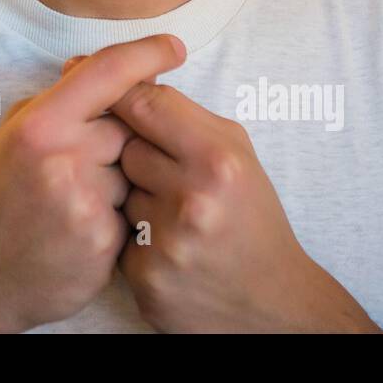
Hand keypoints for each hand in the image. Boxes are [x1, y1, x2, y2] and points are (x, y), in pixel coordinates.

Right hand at [0, 34, 184, 331]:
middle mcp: (63, 159)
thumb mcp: (12, 136)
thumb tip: (118, 75)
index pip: (107, 71)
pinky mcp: (104, 243)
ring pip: (133, 171)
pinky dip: (113, 218)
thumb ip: (60, 103)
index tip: (173, 47)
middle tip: (74, 167)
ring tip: (71, 203)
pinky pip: (131, 211)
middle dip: (112, 142)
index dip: (147, 54)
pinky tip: (78, 230)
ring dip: (115, 183)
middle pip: (126, 126)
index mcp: (38, 124)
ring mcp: (86, 203)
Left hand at [111, 74, 380, 332]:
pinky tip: (168, 246)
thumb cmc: (251, 216)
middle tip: (171, 177)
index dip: (123, 94)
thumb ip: (185, 116)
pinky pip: (117, 235)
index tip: (108, 90)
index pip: (146, 104)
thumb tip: (128, 80)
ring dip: (136, 199)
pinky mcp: (147, 278)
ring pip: (118, 192)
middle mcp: (192, 199)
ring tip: (175, 216)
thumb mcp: (236, 153)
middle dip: (140, 157)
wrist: (274, 302)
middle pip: (125, 148)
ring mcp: (166, 242)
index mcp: (218, 159)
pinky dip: (136, 239)